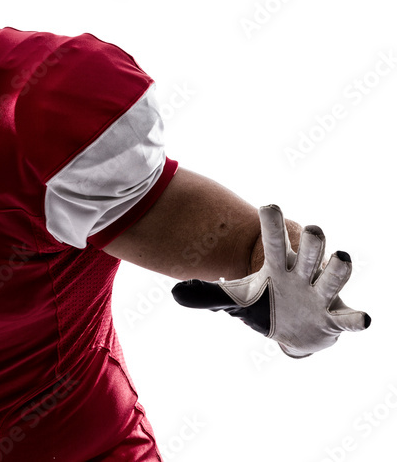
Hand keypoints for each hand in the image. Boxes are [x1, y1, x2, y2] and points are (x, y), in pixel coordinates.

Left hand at [171, 205, 369, 357]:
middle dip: (312, 241)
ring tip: (343, 258)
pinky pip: (346, 318)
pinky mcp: (332, 319)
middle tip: (312, 228)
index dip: (271, 225)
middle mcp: (302, 275)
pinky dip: (355, 319)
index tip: (269, 205)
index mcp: (278, 266)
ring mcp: (319, 296)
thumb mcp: (234, 301)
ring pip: (331, 278)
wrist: (291, 332)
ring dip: (338, 270)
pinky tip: (363, 320)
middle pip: (309, 253)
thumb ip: (206, 295)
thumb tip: (175, 292)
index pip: (274, 241)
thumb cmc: (263, 306)